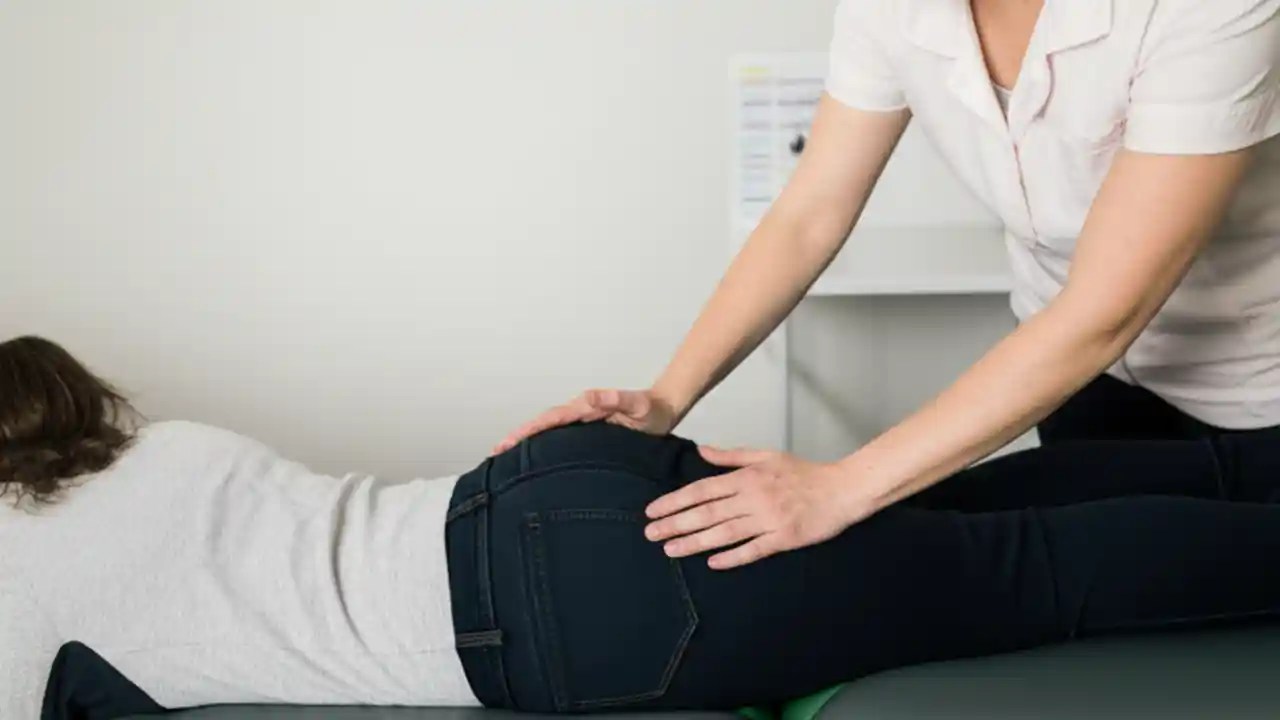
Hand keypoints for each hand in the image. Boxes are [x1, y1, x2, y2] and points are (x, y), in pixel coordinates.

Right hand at [492, 388, 678, 454]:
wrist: (663, 410)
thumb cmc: (651, 410)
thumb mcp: (635, 404)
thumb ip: (616, 399)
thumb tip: (589, 396)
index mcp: (585, 407)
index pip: (550, 419)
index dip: (527, 430)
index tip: (507, 443)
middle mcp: (579, 414)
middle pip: (542, 426)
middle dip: (518, 438)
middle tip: (495, 454)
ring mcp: (582, 425)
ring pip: (548, 434)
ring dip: (527, 444)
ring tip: (505, 462)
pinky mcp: (588, 435)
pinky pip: (561, 441)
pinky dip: (544, 449)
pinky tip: (536, 465)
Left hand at [644, 447, 868, 569]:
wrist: (842, 489)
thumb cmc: (803, 472)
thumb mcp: (766, 456)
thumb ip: (731, 456)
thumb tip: (701, 451)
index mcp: (747, 477)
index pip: (702, 490)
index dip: (675, 501)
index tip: (653, 511)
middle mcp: (754, 498)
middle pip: (707, 513)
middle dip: (676, 524)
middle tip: (650, 534)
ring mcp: (768, 520)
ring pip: (725, 533)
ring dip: (695, 542)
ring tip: (670, 549)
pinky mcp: (784, 539)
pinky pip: (753, 549)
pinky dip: (733, 556)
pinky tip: (712, 562)